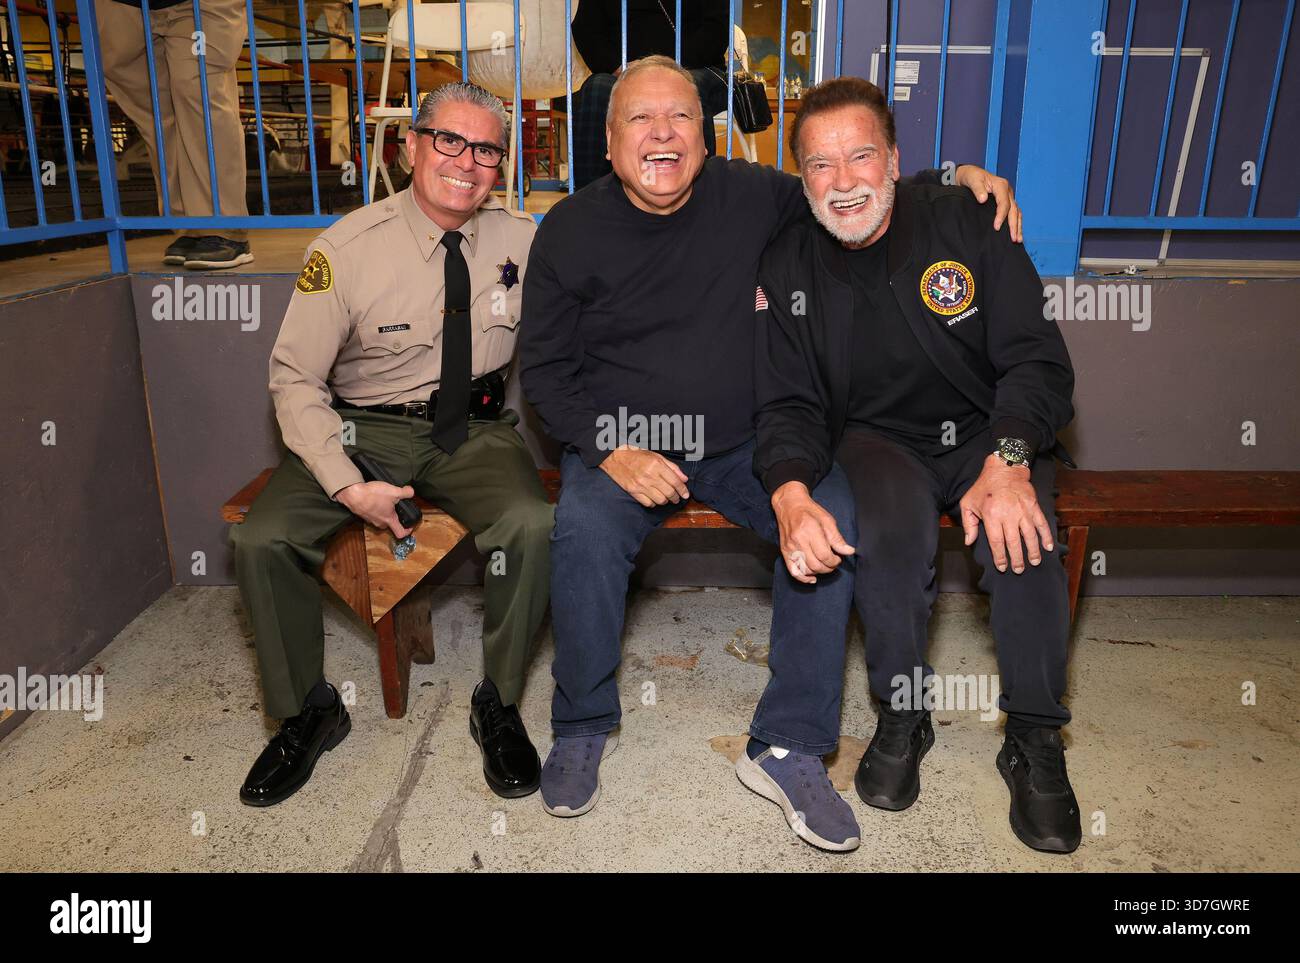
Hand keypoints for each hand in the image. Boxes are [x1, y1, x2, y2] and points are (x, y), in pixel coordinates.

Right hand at [335, 480, 414, 538]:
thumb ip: (406, 492)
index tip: (409, 526)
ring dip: (384, 512)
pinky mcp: (362, 514)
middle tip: (396, 507)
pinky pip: (372, 514)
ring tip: (385, 500)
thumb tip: (411, 492)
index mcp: (389, 520)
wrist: (352, 493)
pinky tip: (375, 498)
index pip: (400, 533)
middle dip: (394, 517)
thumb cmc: (372, 495)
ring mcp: (369, 519)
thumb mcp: (394, 491)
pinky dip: (375, 508)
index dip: (407, 531)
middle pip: (390, 524)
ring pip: (380, 519)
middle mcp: (379, 522)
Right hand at [600, 446, 689, 506]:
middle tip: (677, 498)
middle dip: (676, 497)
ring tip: (666, 498)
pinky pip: (648, 503)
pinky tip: (654, 498)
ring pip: (660, 500)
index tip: (686, 494)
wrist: (615, 457)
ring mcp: (641, 485)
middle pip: (669, 492)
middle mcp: (649, 476)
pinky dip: (654, 503)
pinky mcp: (633, 491)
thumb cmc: (636, 455)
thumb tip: (684, 478)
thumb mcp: (656, 456)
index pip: (675, 481)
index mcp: (657, 465)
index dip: (683, 489)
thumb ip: (672, 467)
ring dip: (666, 501)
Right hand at [771, 481, 855, 584]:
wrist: (789, 505)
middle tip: (833, 562)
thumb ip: (837, 538)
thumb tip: (848, 551)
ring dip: (818, 572)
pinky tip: (812, 578)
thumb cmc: (809, 511)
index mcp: (810, 531)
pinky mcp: (784, 551)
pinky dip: (803, 578)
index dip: (834, 561)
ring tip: (824, 565)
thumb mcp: (827, 520)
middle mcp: (798, 541)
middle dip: (828, 568)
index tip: (838, 558)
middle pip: (816, 565)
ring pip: (806, 570)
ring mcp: (790, 547)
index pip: (824, 555)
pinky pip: (793, 571)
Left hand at [955, 164, 1022, 242]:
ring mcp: (1008, 196)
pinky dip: (1016, 223)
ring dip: (1018, 226)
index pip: (1004, 203)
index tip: (997, 227)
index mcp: (1001, 185)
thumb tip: (983, 199)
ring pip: (1016, 212)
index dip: (1001, 216)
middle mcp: (1007, 191)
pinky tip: (1015, 233)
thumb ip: (977, 189)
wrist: (970, 174)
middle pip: (1014, 210)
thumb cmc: (971, 177)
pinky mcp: (1006, 201)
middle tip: (1013, 239)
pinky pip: (1014, 213)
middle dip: (1014, 225)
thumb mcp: (972, 180)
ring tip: (1017, 239)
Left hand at [958, 454, 1053, 573]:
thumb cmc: (984, 487)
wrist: (1004, 468)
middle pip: (1014, 542)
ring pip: (1030, 536)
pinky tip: (1048, 547)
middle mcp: (1009, 514)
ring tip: (1034, 562)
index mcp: (991, 515)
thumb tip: (969, 542)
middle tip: (1019, 570)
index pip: (997, 542)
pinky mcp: (1034, 506)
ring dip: (1033, 551)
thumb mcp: (968, 503)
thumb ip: (968, 524)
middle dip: (1017, 559)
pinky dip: (1046, 536)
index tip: (1002, 567)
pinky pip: (1042, 524)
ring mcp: (1023, 510)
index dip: (1000, 557)